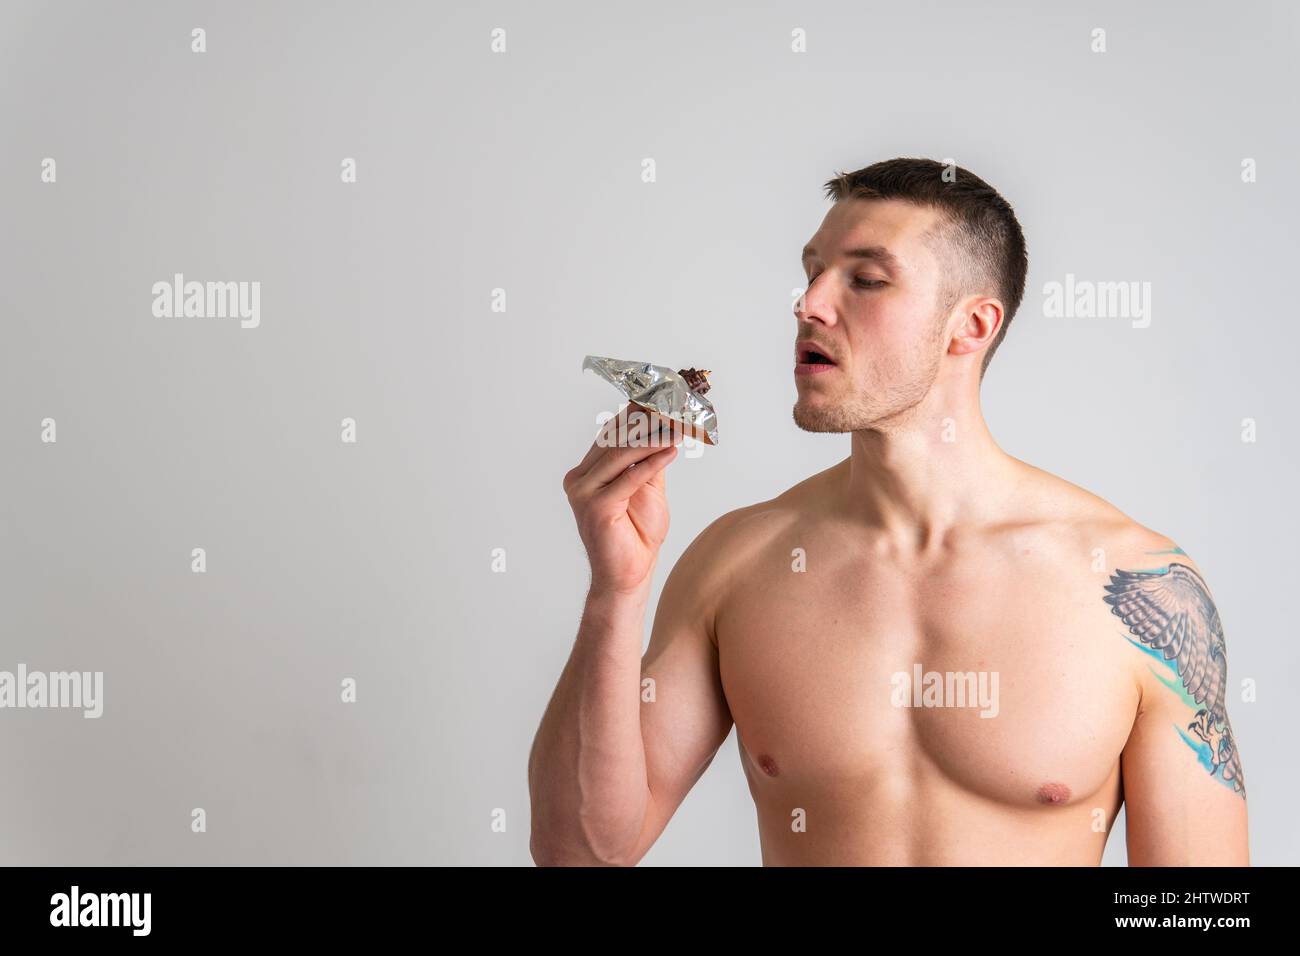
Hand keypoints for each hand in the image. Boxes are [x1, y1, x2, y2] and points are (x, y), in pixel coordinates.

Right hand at [563, 403, 684, 595]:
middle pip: (615, 440)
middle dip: (646, 421)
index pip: (611, 434)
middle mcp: (580, 479)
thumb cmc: (636, 534)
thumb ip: (648, 460)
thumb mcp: (647, 488)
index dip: (636, 414)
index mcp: (587, 472)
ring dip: (653, 437)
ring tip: (677, 424)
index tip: (662, 398)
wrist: (629, 574)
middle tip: (674, 406)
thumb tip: (663, 427)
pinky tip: (671, 449)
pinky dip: (652, 462)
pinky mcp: (597, 508)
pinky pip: (630, 478)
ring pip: (621, 455)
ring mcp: (584, 493)